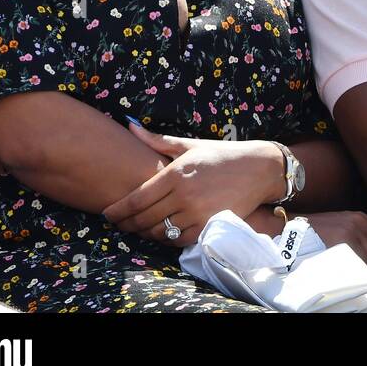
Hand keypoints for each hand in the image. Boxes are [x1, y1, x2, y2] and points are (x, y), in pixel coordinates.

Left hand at [101, 124, 285, 247]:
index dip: (117, 211)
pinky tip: (165, 232)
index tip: (107, 214)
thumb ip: (157, 140)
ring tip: (141, 228)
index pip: (135, 200)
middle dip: (127, 225)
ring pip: (159, 232)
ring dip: (146, 233)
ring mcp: (197, 213)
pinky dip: (168, 239)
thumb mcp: (190, 145)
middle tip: (120, 224)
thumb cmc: (221, 155)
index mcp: (175, 174)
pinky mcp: (209, 225)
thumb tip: (130, 125)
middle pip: (143, 220)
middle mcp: (183, 195)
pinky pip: (179, 240)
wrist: (259, 169)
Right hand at [303, 211, 366, 276]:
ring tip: (360, 277)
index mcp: (364, 219)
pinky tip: (352, 275)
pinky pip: (363, 264)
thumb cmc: (315, 234)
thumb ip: (363, 237)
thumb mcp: (344, 227)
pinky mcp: (344, 241)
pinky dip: (362, 274)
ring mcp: (353, 231)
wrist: (289, 232)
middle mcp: (362, 223)